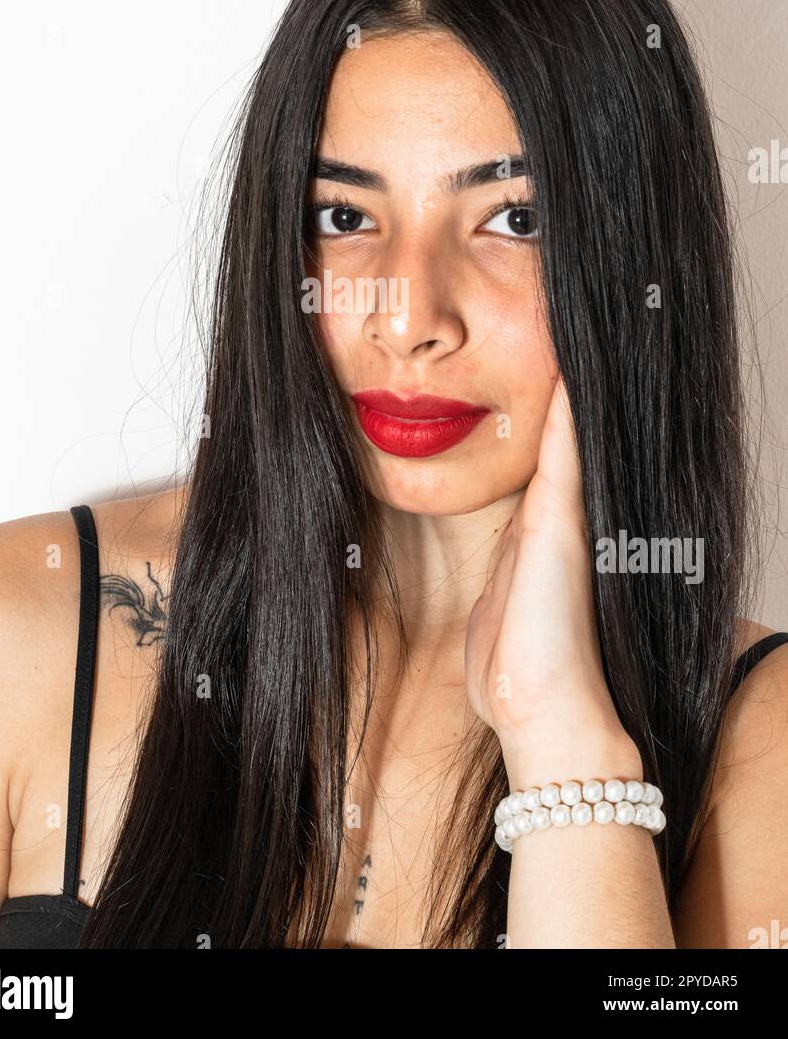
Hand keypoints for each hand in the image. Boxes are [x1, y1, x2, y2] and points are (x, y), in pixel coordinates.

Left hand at [464, 377, 637, 782]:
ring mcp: (561, 523)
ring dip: (563, 400)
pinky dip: (563, 417)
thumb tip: (494, 577)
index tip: (532, 386)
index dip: (537, 431)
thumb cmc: (511, 674)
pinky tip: (564, 377)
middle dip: (555, 403)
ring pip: (561, 444)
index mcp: (534, 544)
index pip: (535, 473)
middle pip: (553, 449)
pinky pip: (561, 455)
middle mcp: (555, 527)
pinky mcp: (558, 526)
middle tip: (559, 346)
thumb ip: (500, 582)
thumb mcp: (496, 613)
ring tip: (564, 347)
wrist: (539, 710)